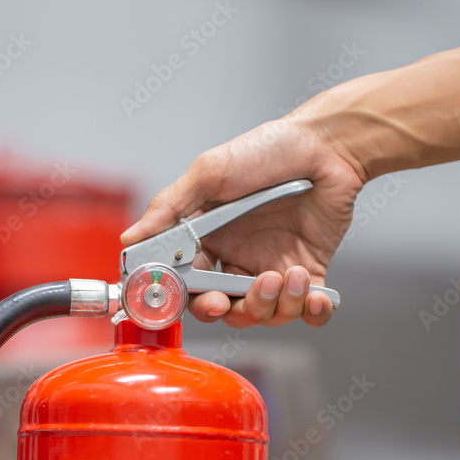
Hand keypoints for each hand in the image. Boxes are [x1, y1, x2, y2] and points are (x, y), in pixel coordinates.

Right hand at [121, 46, 459, 326]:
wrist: (328, 145)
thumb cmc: (269, 149)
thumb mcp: (209, 172)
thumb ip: (170, 208)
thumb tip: (130, 238)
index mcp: (209, 238)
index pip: (187, 283)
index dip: (185, 298)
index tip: (188, 299)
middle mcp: (239, 258)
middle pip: (225, 307)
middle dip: (228, 310)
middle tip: (231, 299)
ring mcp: (274, 268)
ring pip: (265, 314)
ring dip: (274, 305)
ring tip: (287, 275)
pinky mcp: (309, 273)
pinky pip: (308, 311)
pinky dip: (311, 311)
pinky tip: (312, 294)